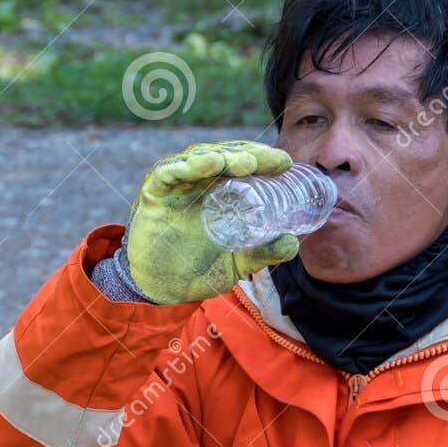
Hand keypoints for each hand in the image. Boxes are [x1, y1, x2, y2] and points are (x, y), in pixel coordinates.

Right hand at [125, 140, 299, 304]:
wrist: (162, 291)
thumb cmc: (198, 270)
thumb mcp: (238, 263)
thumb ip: (263, 253)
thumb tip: (293, 244)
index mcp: (220, 192)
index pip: (243, 166)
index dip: (264, 160)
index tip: (285, 163)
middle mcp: (199, 183)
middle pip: (226, 157)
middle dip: (250, 155)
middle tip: (272, 160)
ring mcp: (177, 187)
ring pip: (200, 159)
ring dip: (226, 157)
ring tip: (248, 162)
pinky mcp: (154, 194)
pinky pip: (170, 172)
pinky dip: (190, 165)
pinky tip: (212, 162)